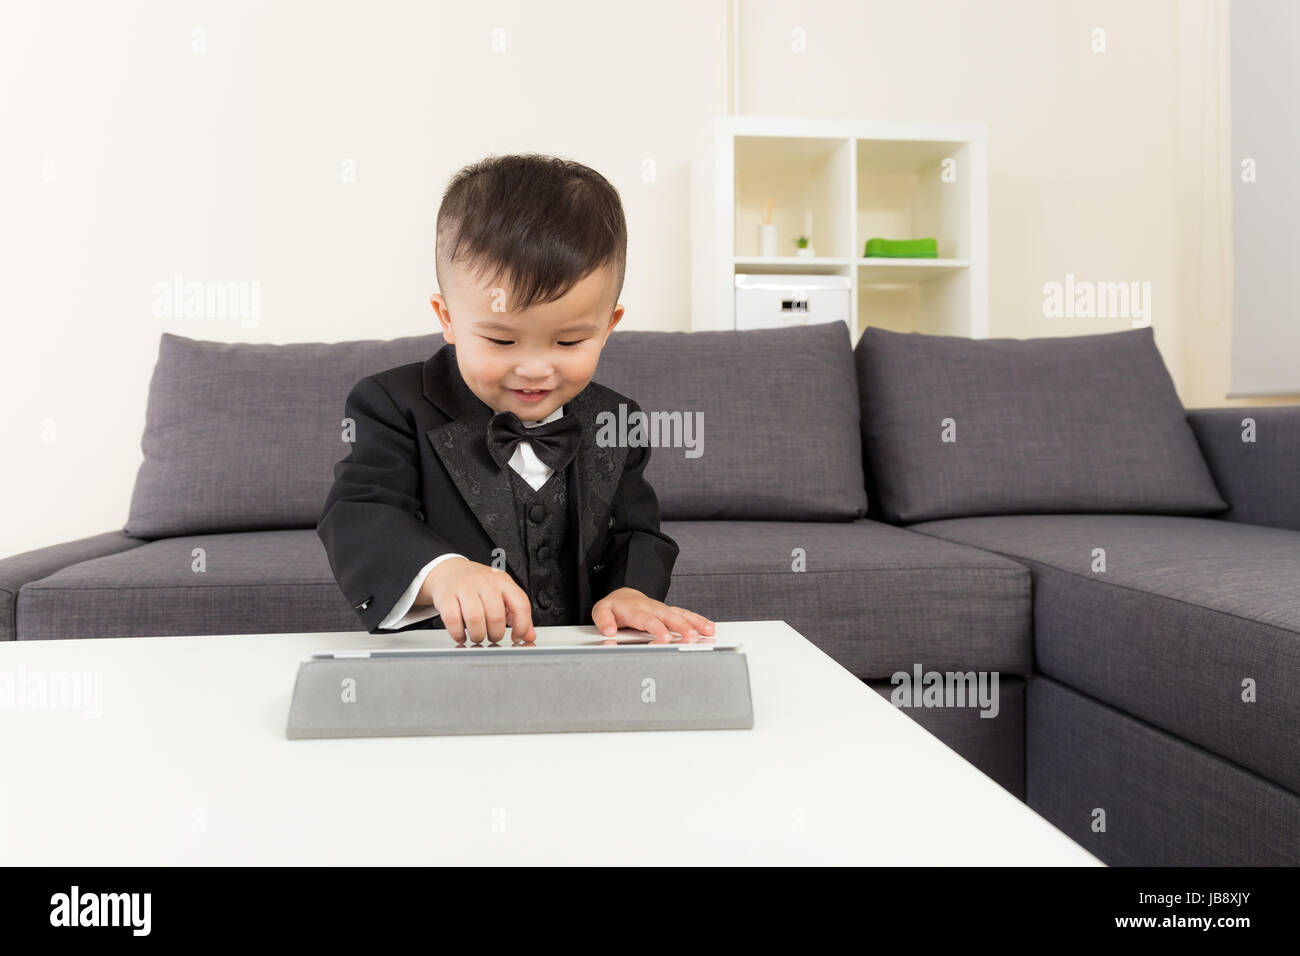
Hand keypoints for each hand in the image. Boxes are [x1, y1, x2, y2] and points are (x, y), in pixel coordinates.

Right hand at [419, 557, 535, 644]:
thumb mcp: (502, 593)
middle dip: (496, 634)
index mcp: (503, 582)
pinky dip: (458, 633)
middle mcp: (485, 582)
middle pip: (496, 616)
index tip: (516, 636)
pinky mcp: (446, 596)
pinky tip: (461, 635)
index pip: (521, 604)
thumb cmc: (478, 585)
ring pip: (475, 618)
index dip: (522, 625)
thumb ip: (517, 614)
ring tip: (477, 636)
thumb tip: (529, 635)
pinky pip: (452, 620)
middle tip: (492, 637)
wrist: (450, 571)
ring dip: (478, 635)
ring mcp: (464, 588)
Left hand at [590, 588, 715, 643]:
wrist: (624, 596)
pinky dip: (698, 620)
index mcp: (636, 609)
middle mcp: (652, 607)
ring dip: (695, 623)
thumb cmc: (615, 607)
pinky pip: (686, 614)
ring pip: (681, 614)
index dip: (657, 628)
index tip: (665, 637)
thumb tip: (609, 631)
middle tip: (691, 637)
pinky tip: (709, 627)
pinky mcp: (670, 612)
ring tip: (707, 631)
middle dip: (682, 626)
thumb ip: (603, 621)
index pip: (648, 619)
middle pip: (669, 616)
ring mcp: (663, 609)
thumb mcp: (601, 611)